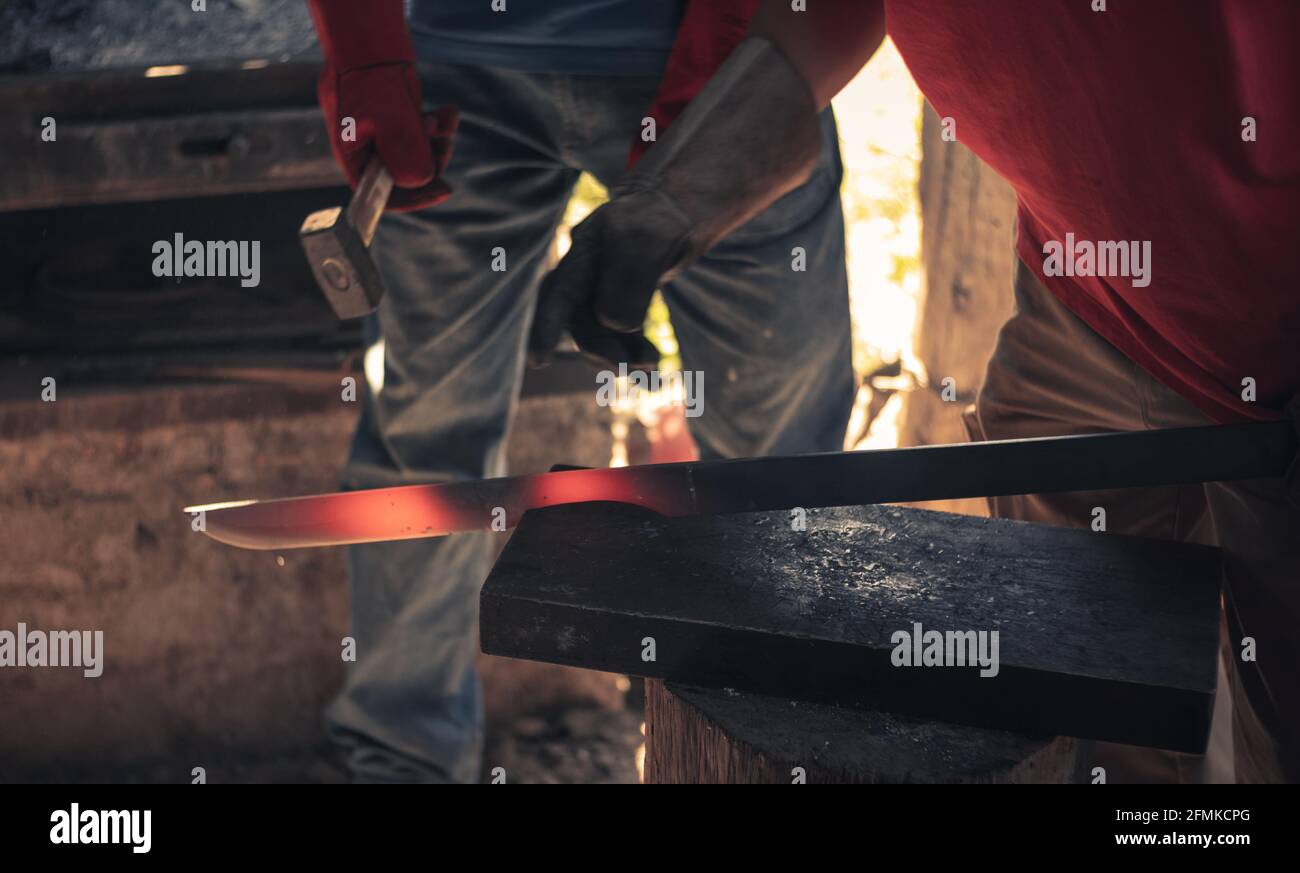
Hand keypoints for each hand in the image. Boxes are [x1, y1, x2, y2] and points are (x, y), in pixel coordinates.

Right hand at [308, 0, 457, 211]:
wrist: (368, 39)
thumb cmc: (371, 77)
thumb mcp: (391, 120)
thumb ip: (406, 155)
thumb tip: (421, 181)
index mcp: (353, 156)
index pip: (380, 194)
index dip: (413, 197)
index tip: (442, 190)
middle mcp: (365, 148)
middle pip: (404, 174)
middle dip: (430, 161)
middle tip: (445, 146)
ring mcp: (380, 132)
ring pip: (416, 151)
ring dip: (436, 139)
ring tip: (444, 120)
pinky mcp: (395, 117)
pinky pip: (420, 131)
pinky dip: (436, 123)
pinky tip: (449, 112)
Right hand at [528, 189, 686, 369]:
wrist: (679, 213)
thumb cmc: (661, 218)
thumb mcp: (651, 238)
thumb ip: (632, 278)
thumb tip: (616, 326)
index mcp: (584, 251)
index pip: (559, 293)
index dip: (546, 327)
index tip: (539, 361)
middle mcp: (585, 276)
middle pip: (580, 323)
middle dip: (601, 350)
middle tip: (631, 367)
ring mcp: (601, 292)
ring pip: (601, 336)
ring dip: (622, 357)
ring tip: (652, 366)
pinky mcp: (621, 305)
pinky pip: (620, 338)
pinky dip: (635, 354)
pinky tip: (653, 367)